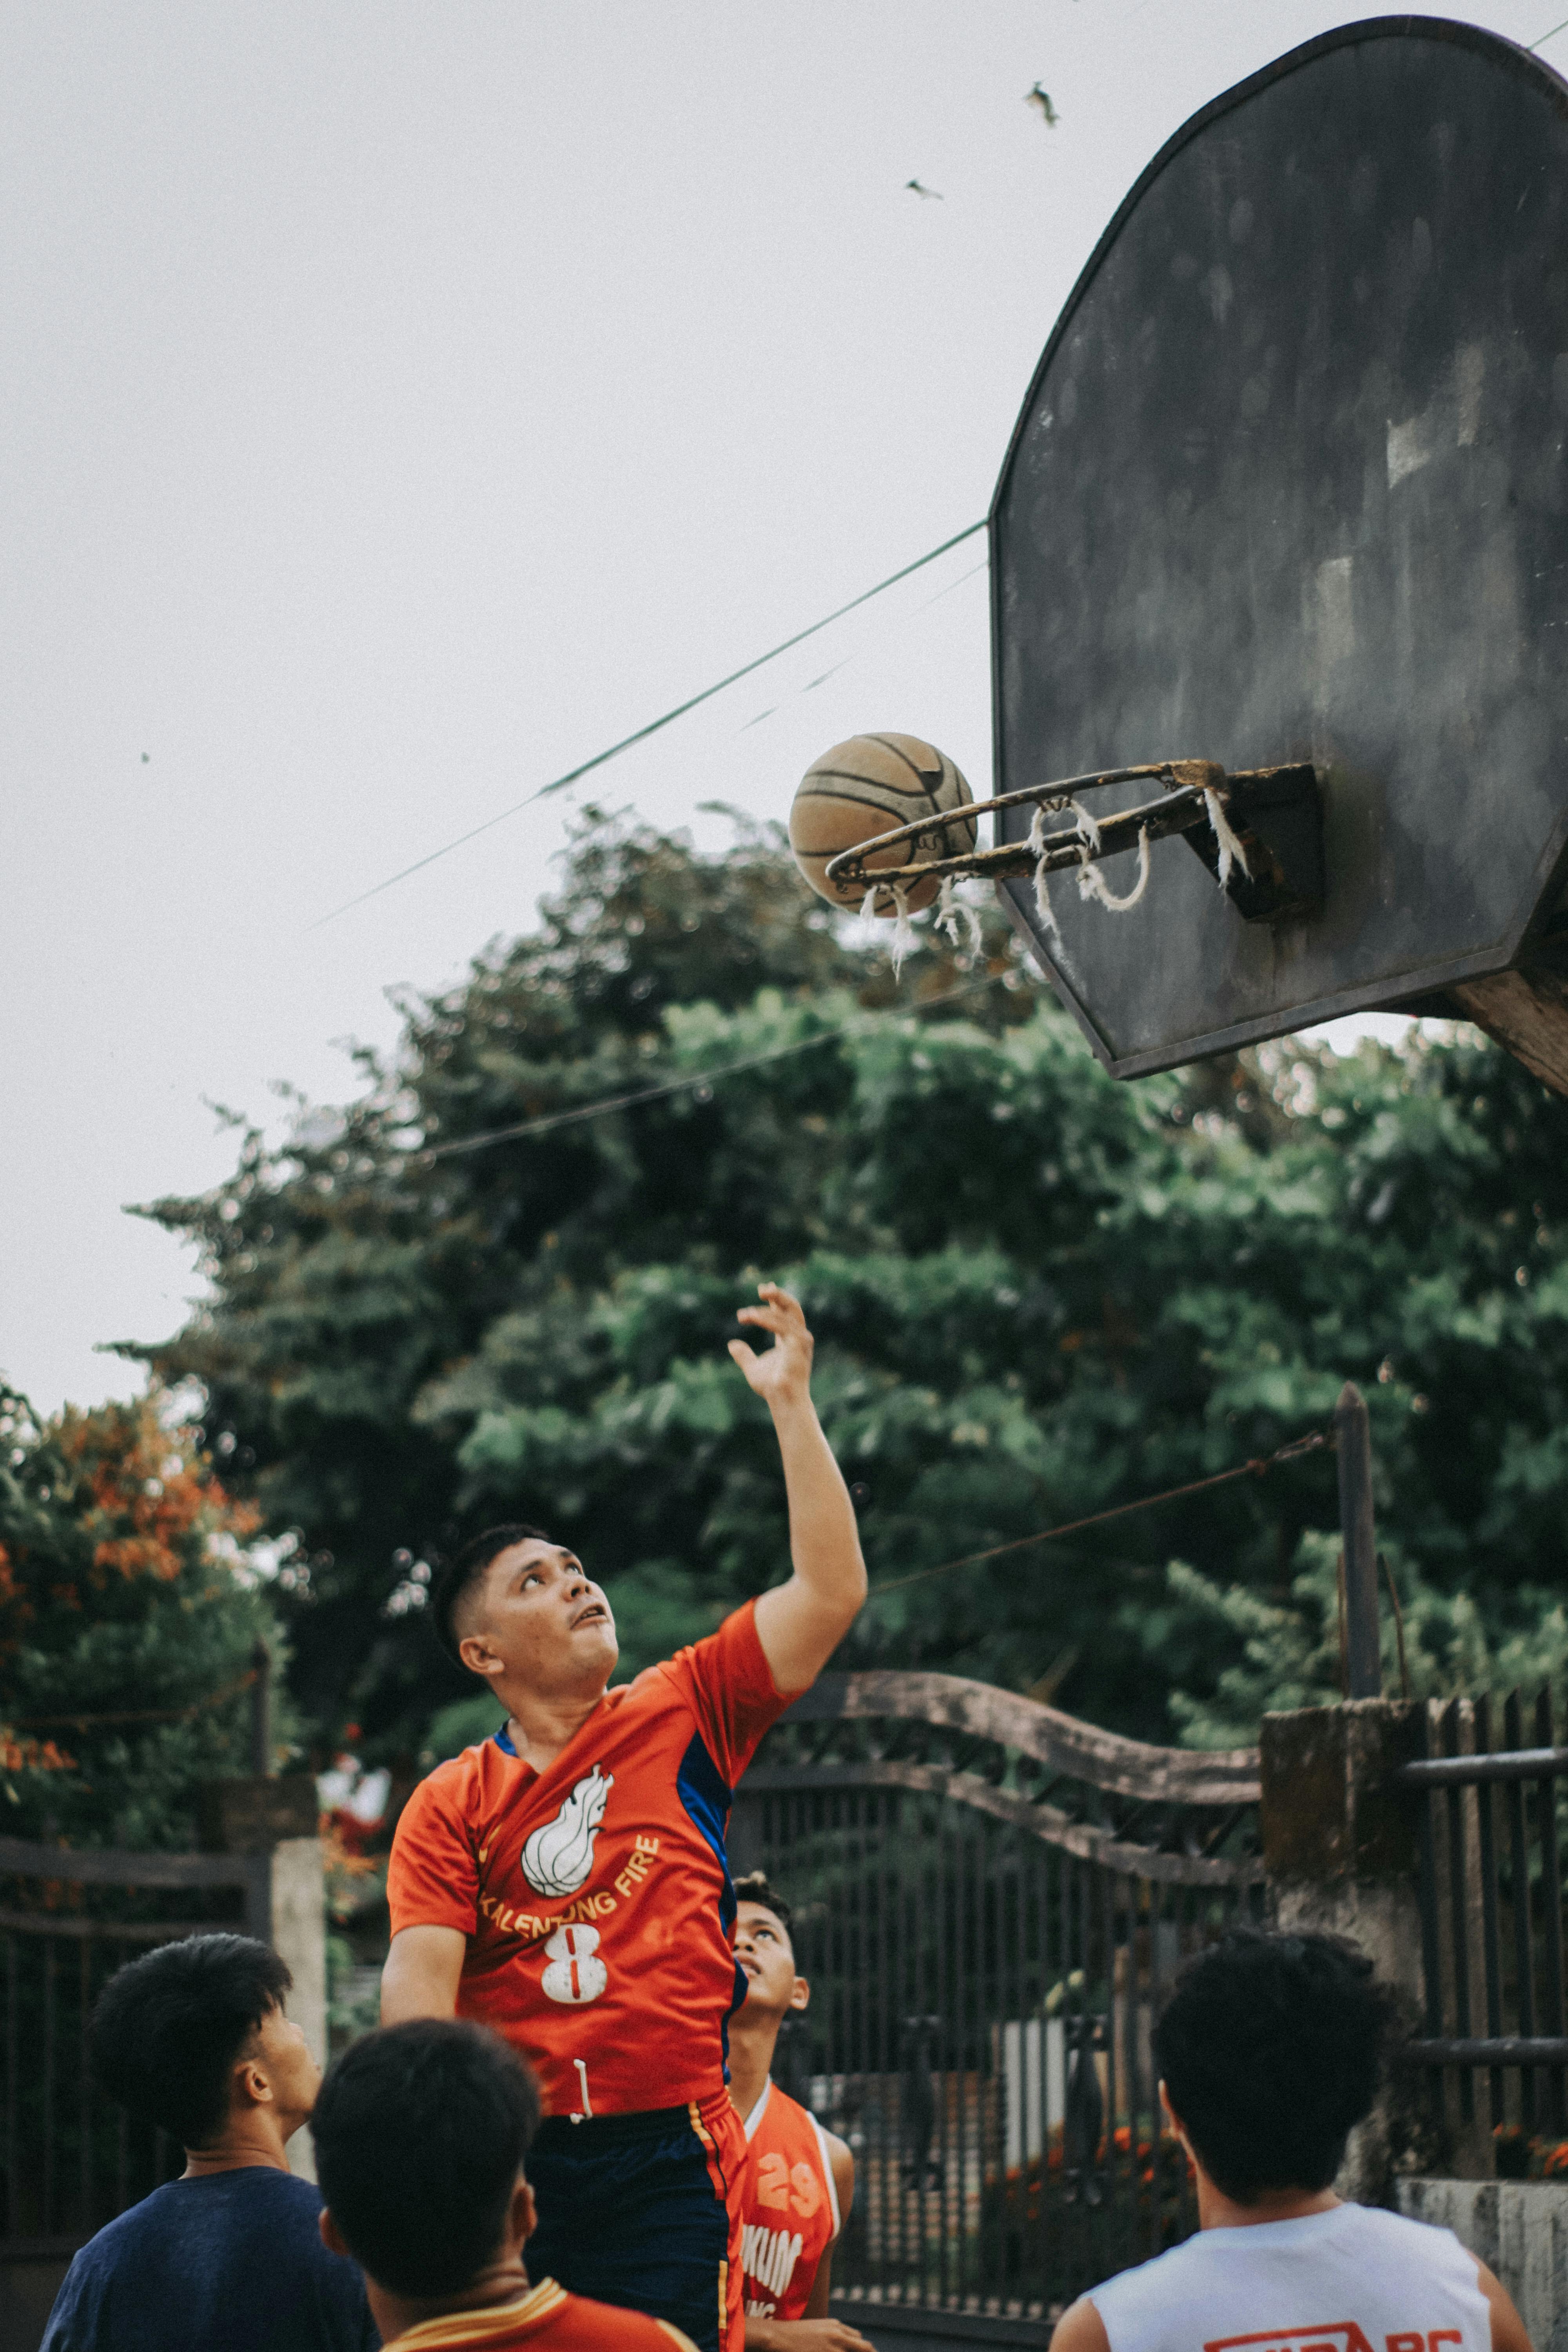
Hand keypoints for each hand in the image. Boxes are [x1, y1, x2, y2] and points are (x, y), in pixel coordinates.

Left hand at [728, 1284, 813, 1412]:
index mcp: (790, 1339)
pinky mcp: (798, 1345)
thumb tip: (732, 1344)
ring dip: (762, 1312)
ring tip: (743, 1315)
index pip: (784, 1313)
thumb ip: (744, 1355)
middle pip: (792, 1308)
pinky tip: (751, 1316)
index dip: (774, 1300)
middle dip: (778, 1296)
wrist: (783, 1400)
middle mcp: (798, 1337)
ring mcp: (801, 1340)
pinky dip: (766, 1319)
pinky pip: (781, 1326)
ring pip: (783, 1316)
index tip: (761, 1289)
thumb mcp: (752, 1368)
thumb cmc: (772, 1387)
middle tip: (762, 1288)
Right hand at [747, 2323, 876, 2351]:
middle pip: (864, 2348)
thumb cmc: (794, 2333)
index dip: (865, 2351)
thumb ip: (833, 2333)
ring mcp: (832, 2348)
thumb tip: (847, 2341)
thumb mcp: (817, 2328)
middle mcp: (838, 2335)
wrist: (778, 2336)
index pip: (860, 2341)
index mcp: (836, 2327)